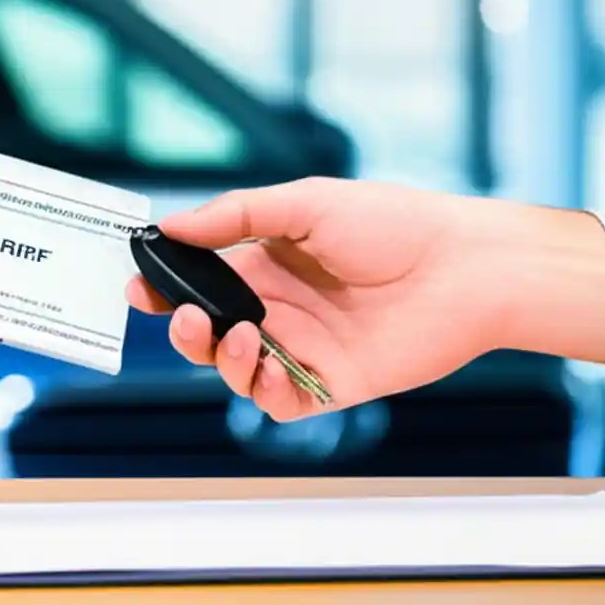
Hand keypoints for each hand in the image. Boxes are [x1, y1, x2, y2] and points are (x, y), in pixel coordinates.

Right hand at [127, 177, 604, 420]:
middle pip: (207, 330)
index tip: (140, 286)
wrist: (465, 269)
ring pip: (232, 368)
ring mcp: (301, 348)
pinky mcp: (328, 384)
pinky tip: (264, 360)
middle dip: (182, 327)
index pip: (200, 280)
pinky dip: (257, 386)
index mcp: (267, 263)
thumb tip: (171, 224)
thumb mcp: (306, 204)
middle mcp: (279, 308)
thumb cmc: (395, 224)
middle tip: (182, 314)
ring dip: (216, 355)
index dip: (165, 287)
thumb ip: (236, 216)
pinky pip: (275, 400)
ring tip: (233, 333)